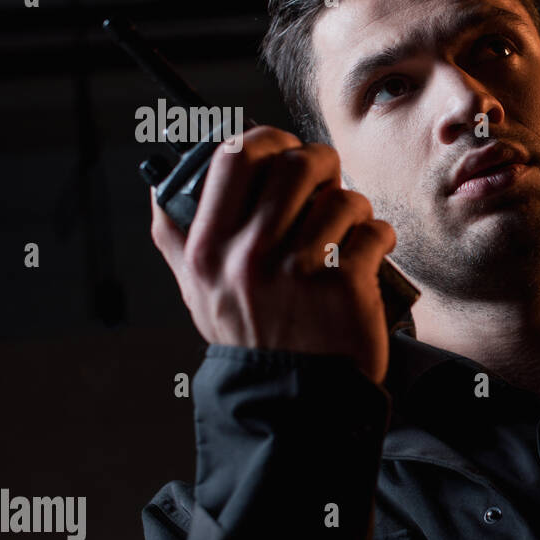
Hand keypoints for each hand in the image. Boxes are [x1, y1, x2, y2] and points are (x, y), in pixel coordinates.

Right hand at [149, 126, 394, 383]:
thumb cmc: (252, 339)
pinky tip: (370, 254)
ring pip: (343, 198)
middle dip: (322, 163)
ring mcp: (298, 271)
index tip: (283, 149)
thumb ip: (177, 237)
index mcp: (208, 249)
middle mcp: (249, 256)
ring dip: (355, 207)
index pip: (235, 157)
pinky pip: (374, 232)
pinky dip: (379, 237)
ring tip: (351, 228)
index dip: (267, 139)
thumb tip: (160, 180)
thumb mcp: (197, 292)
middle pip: (296, 165)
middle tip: (329, 179)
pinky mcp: (344, 287)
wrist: (293, 400)